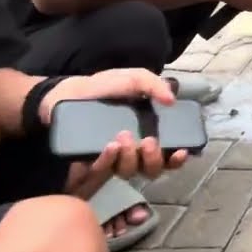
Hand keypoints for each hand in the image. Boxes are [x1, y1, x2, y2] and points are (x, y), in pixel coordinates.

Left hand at [41, 69, 189, 196]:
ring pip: (129, 172)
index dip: (177, 159)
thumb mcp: (134, 78)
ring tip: (123, 136)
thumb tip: (172, 99)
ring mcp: (113, 158)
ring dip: (131, 158)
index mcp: (148, 133)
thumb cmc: (106, 87)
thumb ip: (154, 85)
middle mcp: (134, 150)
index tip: (180, 151)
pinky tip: (110, 146)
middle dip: (153, 159)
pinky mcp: (92, 160)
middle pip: (152, 170)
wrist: (71, 91)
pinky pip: (103, 170)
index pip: (168, 156)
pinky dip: (109, 160)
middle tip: (148, 141)